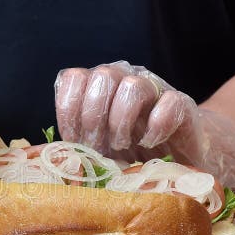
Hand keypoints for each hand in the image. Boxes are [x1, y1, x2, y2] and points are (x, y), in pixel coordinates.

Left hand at [55, 61, 234, 222]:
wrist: (178, 157)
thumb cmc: (128, 152)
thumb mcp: (94, 147)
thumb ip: (74, 141)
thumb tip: (53, 156)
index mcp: (97, 85)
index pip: (72, 78)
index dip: (70, 110)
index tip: (76, 138)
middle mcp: (124, 78)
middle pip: (102, 77)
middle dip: (94, 118)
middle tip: (98, 146)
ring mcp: (154, 88)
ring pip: (133, 86)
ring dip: (122, 122)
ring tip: (123, 145)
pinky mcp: (181, 104)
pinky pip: (168, 103)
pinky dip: (156, 127)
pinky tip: (150, 143)